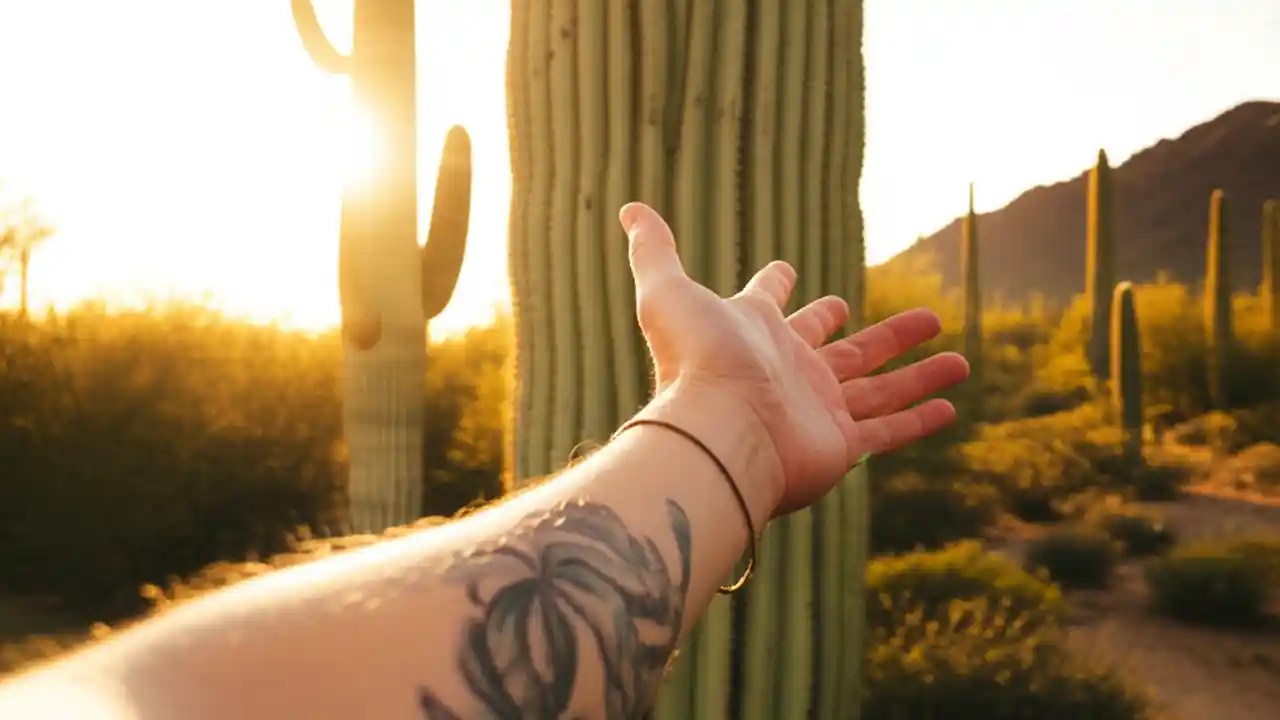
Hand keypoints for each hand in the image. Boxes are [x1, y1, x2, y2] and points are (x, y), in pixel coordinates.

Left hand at [620, 202, 968, 515]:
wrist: (716, 432)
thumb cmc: (694, 360)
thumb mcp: (668, 291)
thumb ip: (654, 250)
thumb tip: (630, 208)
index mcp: (755, 334)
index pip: (770, 304)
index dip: (776, 287)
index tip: (785, 269)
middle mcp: (789, 373)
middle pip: (848, 348)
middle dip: (885, 334)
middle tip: (925, 318)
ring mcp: (817, 411)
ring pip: (881, 387)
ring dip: (919, 373)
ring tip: (959, 356)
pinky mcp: (839, 446)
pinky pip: (888, 430)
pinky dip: (919, 418)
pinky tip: (950, 405)